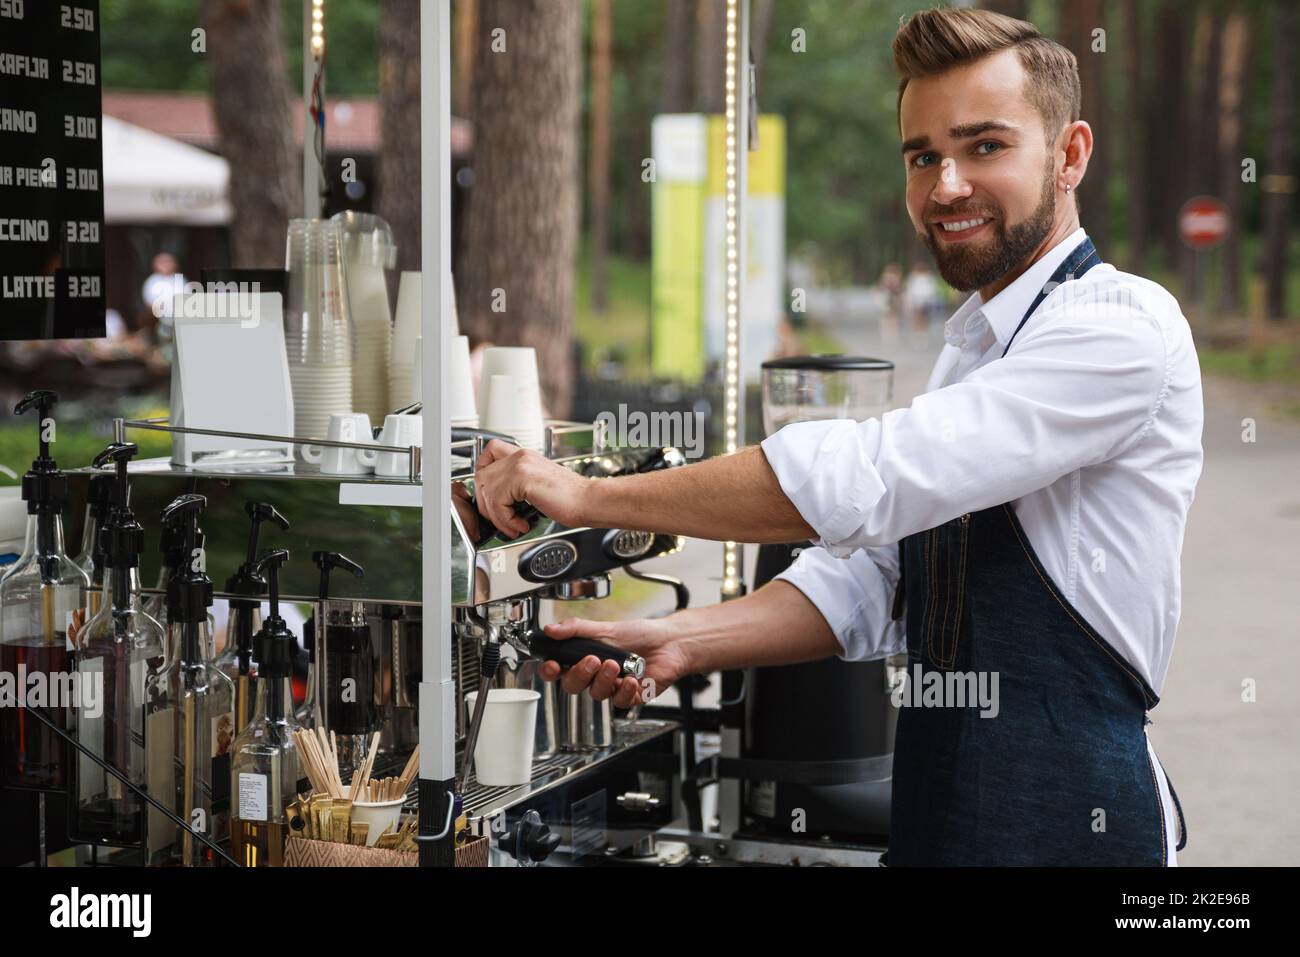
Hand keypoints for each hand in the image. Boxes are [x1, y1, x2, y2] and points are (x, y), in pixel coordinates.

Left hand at [474, 439, 589, 536]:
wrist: (589, 500)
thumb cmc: (570, 497)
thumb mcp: (537, 485)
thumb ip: (516, 486)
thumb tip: (495, 502)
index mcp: (524, 455)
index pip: (488, 453)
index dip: (483, 474)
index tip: (489, 494)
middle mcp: (520, 456)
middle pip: (481, 475)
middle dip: (486, 503)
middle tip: (499, 518)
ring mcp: (520, 465)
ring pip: (486, 491)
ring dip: (497, 516)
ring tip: (513, 525)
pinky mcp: (522, 478)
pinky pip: (498, 502)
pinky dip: (506, 520)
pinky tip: (521, 524)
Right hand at [538, 616, 687, 708]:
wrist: (670, 641)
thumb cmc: (639, 634)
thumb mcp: (605, 628)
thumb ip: (577, 629)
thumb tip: (551, 629)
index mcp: (585, 658)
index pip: (559, 670)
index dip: (551, 671)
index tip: (552, 665)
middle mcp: (596, 675)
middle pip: (573, 685)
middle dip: (580, 674)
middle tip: (592, 660)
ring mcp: (612, 687)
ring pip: (596, 694)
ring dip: (603, 680)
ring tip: (614, 664)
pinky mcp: (630, 697)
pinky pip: (620, 701)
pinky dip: (625, 690)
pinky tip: (631, 679)